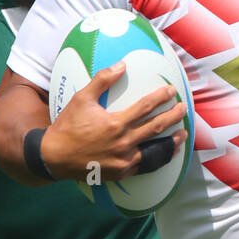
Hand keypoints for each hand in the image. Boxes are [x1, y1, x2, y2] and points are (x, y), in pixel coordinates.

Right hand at [40, 60, 186, 181]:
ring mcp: (124, 160)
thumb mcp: (81, 98)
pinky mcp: (122, 173)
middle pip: (156, 127)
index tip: (171, 91)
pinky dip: (157, 159)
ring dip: (171, 141)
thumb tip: (122, 64)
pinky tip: (164, 153)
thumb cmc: (68, 126)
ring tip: (183, 134)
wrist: (55, 157)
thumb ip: (102, 80)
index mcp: (116, 123)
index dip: (161, 97)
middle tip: (184, 108)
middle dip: (173, 116)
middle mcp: (124, 143)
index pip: (146, 106)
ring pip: (155, 150)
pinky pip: (145, 166)